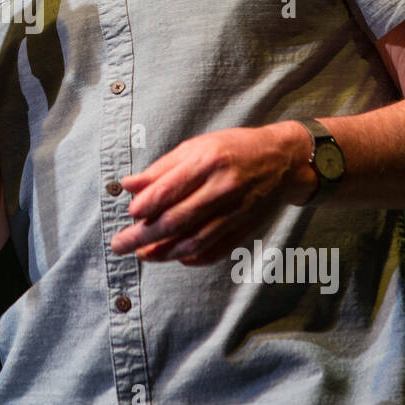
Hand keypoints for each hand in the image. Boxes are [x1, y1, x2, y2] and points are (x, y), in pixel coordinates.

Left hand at [110, 122, 314, 265]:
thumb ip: (161, 169)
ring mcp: (235, 212)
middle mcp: (222, 188)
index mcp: (207, 162)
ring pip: (194, 241)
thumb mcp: (196, 147)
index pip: (168, 191)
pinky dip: (193, 258)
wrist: (283, 160)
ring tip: (143, 255)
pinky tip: (176, 258)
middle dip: (143, 236)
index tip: (130, 214)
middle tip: (120, 245)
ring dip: (164, 252)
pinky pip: (215, 250)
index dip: (145, 207)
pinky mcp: (244, 228)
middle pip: (176, 220)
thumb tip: (128, 185)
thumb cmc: (233, 148)